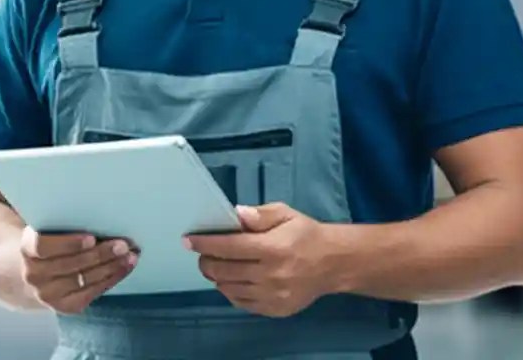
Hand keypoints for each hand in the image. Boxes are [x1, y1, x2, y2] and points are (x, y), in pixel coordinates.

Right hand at [19, 227, 138, 314]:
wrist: (36, 274)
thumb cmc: (50, 242)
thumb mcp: (48, 229)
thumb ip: (63, 224)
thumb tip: (101, 214)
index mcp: (26, 249)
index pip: (43, 246)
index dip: (69, 243)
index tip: (92, 237)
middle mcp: (33, 275)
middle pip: (70, 264)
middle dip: (100, 254)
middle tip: (123, 244)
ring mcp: (48, 294)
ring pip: (84, 279)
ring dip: (111, 267)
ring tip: (130, 255)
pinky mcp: (65, 307)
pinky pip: (92, 292)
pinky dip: (111, 279)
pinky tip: (124, 267)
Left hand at [186, 203, 342, 317]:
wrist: (334, 263)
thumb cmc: (305, 234)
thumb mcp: (285, 214)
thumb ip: (259, 214)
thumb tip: (234, 213)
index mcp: (273, 248)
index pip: (229, 247)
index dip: (205, 243)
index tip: (188, 240)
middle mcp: (271, 275)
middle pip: (224, 271)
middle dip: (206, 261)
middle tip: (202, 254)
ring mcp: (273, 296)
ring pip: (229, 289)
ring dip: (217, 277)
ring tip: (216, 266)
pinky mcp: (276, 309)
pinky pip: (242, 303)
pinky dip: (231, 291)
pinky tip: (233, 280)